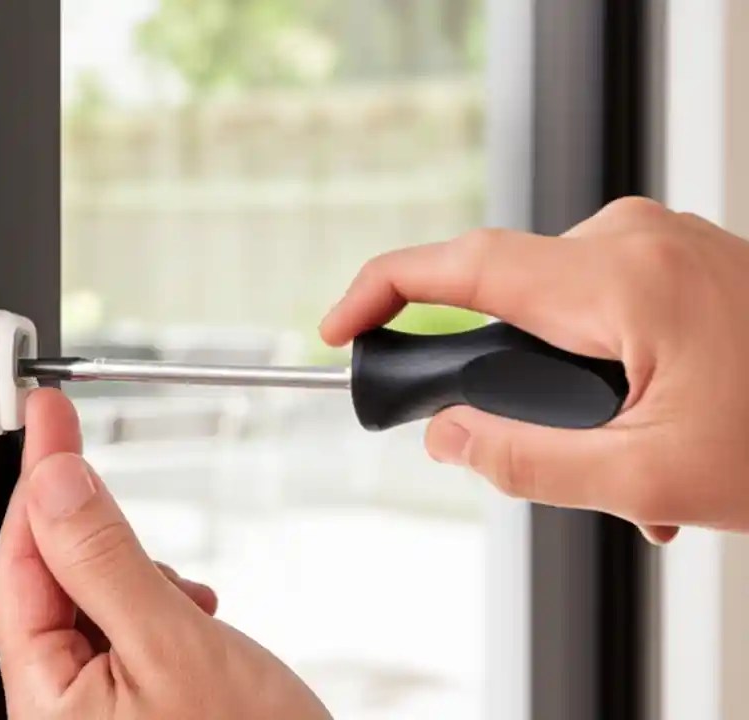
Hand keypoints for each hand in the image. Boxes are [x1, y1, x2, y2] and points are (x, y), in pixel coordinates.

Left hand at [0, 389, 331, 719]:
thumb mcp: (174, 648)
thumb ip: (104, 560)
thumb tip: (55, 483)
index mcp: (42, 704)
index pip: (16, 567)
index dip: (34, 483)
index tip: (47, 419)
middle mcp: (58, 712)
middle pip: (47, 582)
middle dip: (85, 530)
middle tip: (92, 456)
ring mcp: (97, 714)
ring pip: (89, 603)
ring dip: (131, 573)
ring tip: (182, 594)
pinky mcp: (138, 710)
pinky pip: (124, 633)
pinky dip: (156, 606)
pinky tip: (192, 615)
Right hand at [320, 196, 748, 543]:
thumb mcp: (650, 481)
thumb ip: (527, 462)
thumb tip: (446, 437)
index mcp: (619, 278)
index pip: (459, 267)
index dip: (379, 294)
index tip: (335, 332)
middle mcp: (633, 237)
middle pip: (503, 298)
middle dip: (503, 381)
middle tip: (544, 455)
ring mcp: (657, 239)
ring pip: (549, 308)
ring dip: (559, 385)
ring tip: (624, 458)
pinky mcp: (673, 254)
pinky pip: (593, 301)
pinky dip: (594, 367)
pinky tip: (645, 424)